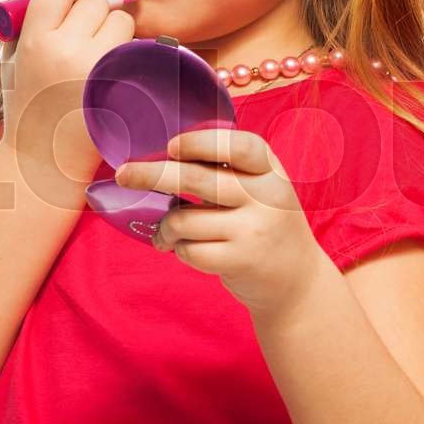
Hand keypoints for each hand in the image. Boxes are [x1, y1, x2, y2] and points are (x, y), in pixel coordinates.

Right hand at [0, 0, 135, 182]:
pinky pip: (136, 49)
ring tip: (97, 56)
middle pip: (96, 0)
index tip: (73, 0)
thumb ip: (28, 17)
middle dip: (94, 10)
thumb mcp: (13, 59)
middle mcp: (67, 51)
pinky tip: (111, 74)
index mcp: (34, 40)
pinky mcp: (125, 86)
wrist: (44, 160)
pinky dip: (126, 54)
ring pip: (122, 21)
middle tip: (85, 32)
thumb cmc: (27, 104)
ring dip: (114, 31)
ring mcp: (100, 70)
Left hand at [112, 128, 325, 313]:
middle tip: (124, 175)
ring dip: (165, 227)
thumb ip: (230, 169)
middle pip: (197, 179)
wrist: (299, 281)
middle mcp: (266, 196)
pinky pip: (190, 250)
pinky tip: (185, 250)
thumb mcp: (263, 189)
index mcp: (270, 170)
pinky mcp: (242, 260)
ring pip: (184, 219)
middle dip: (152, 175)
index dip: (200, 142)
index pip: (238, 145)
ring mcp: (255, 230)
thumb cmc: (266, 225)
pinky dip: (179, 250)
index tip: (170, 146)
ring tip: (166, 233)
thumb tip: (164, 155)